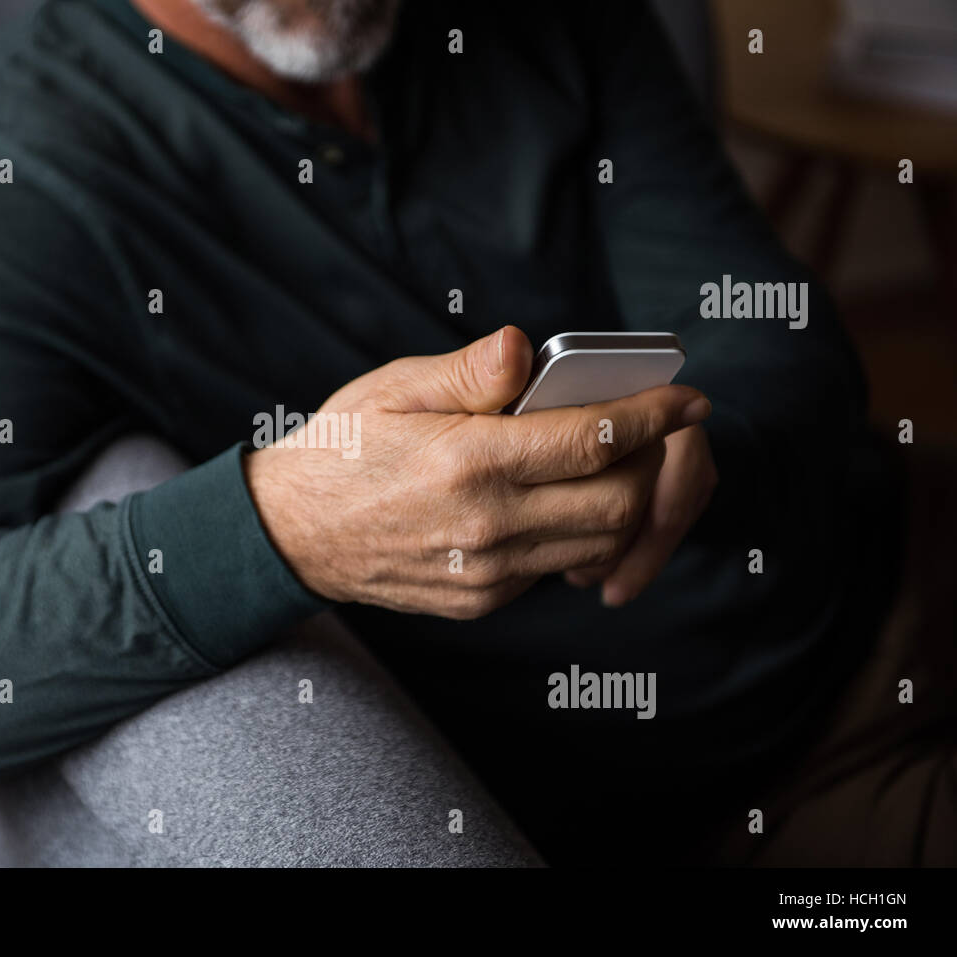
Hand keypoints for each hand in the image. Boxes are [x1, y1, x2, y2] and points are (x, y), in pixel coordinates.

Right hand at [244, 326, 711, 618]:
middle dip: (651, 462)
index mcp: (469, 460)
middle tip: (647, 430)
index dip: (655, 414)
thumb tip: (526, 347)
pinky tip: (556, 502)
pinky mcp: (480, 600)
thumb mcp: (392, 389)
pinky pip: (556, 569)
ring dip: (623, 502)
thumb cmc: (343, 448)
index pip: (596, 438)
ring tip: (610, 465)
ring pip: (599, 544)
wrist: (291, 534)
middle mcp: (487, 524)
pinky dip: (577, 535)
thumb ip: (467, 371)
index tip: (688, 396)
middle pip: (618, 500)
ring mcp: (486, 572)